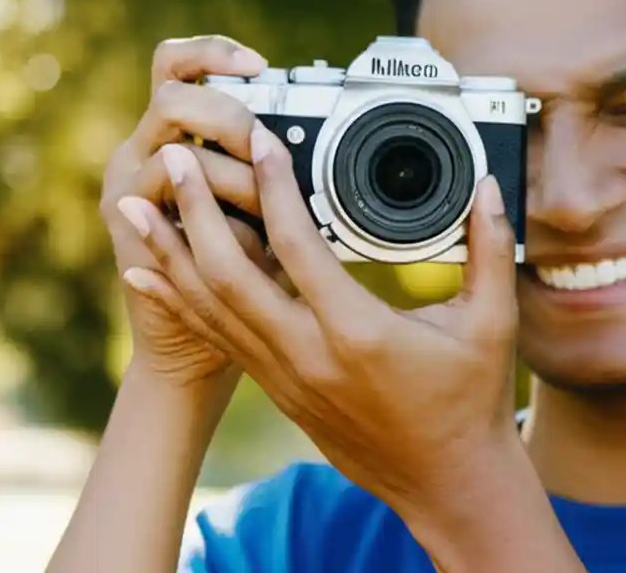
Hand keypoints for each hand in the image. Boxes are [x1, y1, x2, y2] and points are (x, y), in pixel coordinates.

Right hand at [99, 35, 276, 384]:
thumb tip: (332, 142)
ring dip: (229, 175)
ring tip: (268, 204)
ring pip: (173, 153)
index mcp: (172, 134)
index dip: (212, 52)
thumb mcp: (271, 211)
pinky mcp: (127, 232)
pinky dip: (214, 221)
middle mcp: (140, 153)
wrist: (191, 346)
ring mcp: (127, 189)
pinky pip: (166, 210)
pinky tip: (251, 241)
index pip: (176, 62)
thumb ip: (281, 176)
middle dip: (227, 115)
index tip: (261, 64)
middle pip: (170, 94)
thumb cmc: (245, 273)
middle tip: (267, 144)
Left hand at [127, 120, 522, 514]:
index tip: (262, 141)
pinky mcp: (277, 389)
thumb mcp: (492, 326)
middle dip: (196, 210)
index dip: (275, 187)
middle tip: (178, 156)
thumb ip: (488, 250)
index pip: (300, 246)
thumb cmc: (470, 403)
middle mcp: (308, 356)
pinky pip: (215, 336)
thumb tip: (488, 187)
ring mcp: (285, 377)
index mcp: (358, 334)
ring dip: (168, 251)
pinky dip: (177, 298)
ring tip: (134, 203)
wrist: (447, 484)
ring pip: (208, 307)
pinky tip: (146, 270)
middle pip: (229, 275)